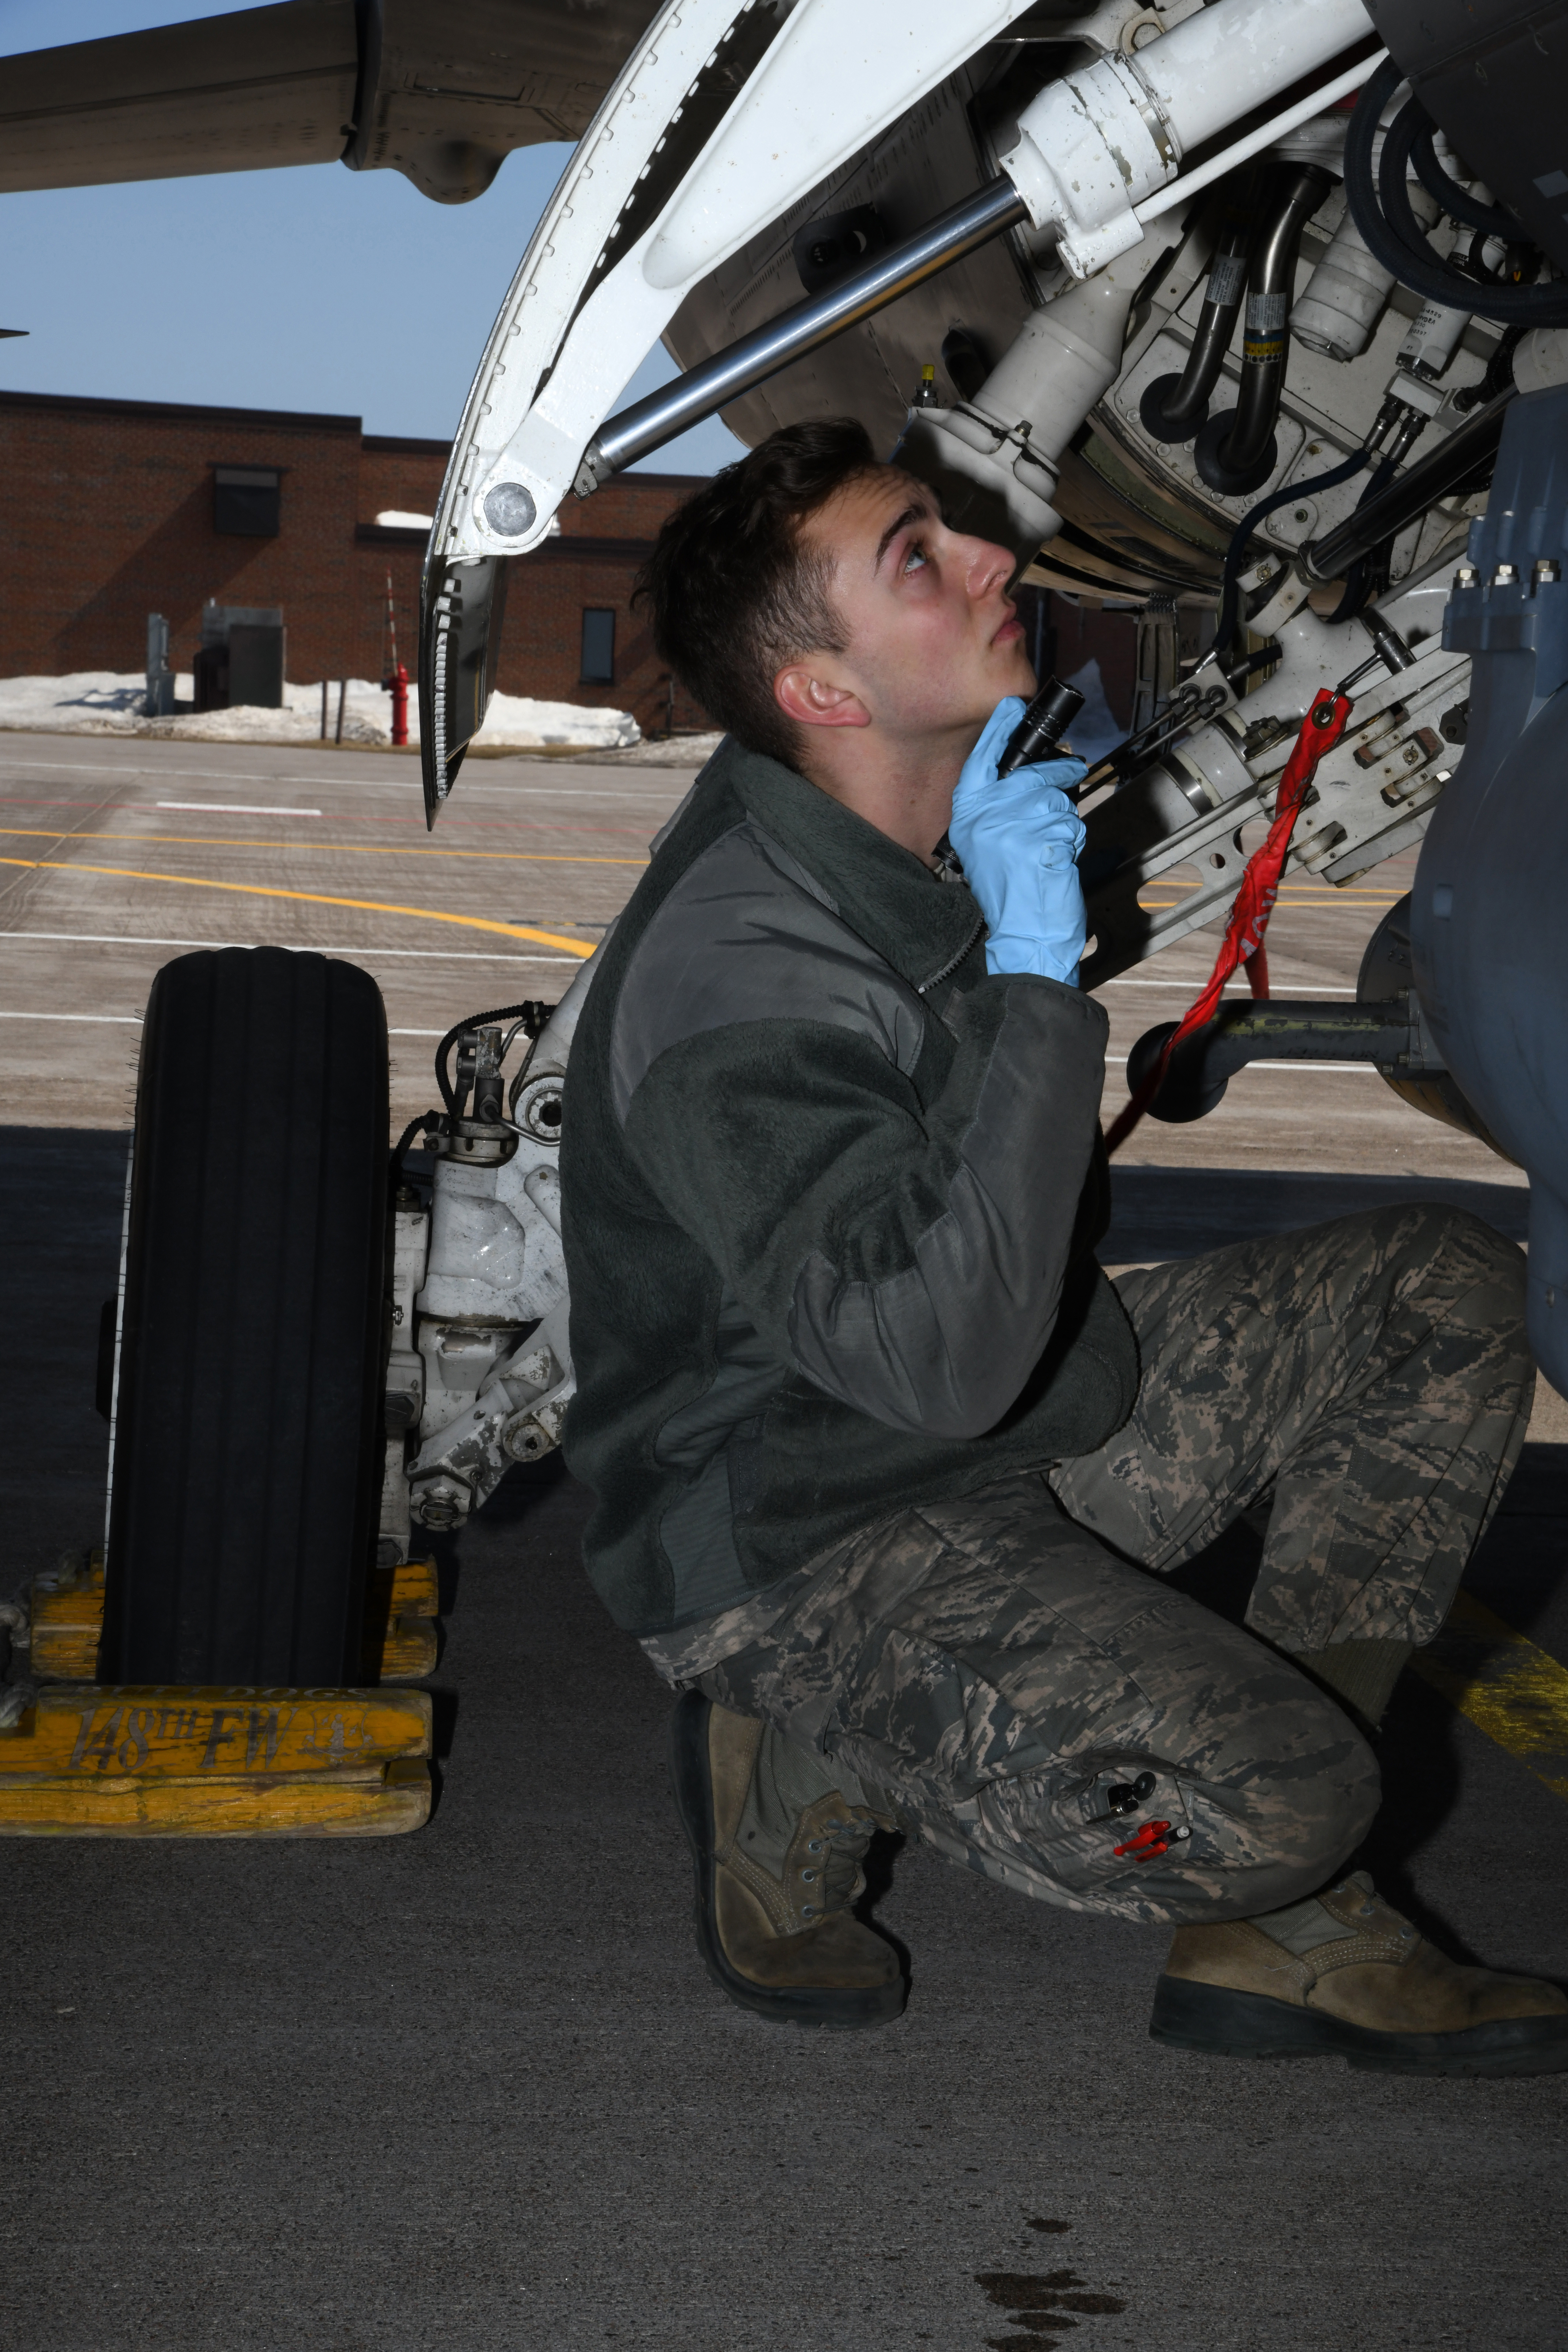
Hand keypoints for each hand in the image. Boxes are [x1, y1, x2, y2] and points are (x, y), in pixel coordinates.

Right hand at [949, 697, 1087, 984]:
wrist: (1025, 935)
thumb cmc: (1011, 896)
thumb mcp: (987, 848)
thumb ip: (997, 811)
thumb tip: (1026, 777)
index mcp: (968, 818)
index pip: (982, 762)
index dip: (998, 732)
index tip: (1011, 708)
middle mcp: (986, 819)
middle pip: (1029, 775)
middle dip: (1056, 775)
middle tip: (1072, 772)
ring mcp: (1012, 829)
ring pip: (1055, 801)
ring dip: (1064, 822)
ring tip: (1050, 851)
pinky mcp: (1041, 841)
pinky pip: (1070, 823)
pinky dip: (1073, 840)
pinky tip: (1058, 862)